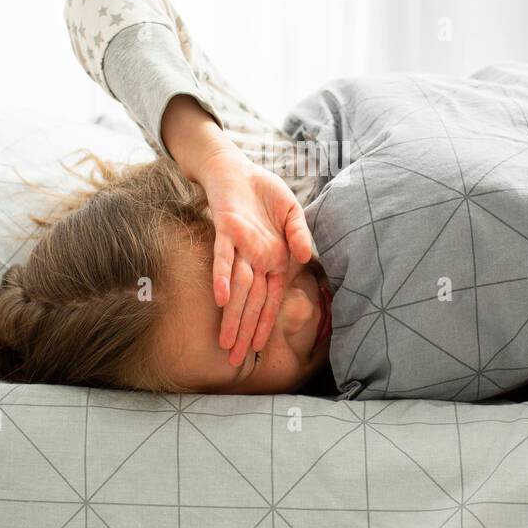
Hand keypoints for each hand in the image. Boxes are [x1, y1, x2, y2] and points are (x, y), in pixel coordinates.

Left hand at [195, 146, 313, 365]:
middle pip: (250, 300)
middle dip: (243, 330)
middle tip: (233, 360)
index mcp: (272, 259)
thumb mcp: (291, 212)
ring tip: (226, 343)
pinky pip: (224, 256)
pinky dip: (223, 275)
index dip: (263, 323)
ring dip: (232, 315)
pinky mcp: (226, 229)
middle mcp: (255, 258)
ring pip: (236, 287)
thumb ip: (300, 234)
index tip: (257, 349)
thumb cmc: (263, 193)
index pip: (268, 298)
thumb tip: (307, 256)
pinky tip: (221, 297)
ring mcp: (239, 246)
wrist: (235, 168)